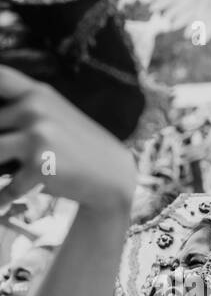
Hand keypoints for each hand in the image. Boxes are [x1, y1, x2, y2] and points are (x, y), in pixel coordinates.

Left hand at [0, 66, 134, 212]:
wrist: (114, 175)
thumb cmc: (78, 146)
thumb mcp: (56, 114)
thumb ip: (23, 106)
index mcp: (37, 93)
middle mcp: (35, 110)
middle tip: (3, 152)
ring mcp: (37, 136)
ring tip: (2, 171)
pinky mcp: (39, 165)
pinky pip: (9, 185)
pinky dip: (4, 197)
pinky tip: (4, 202)